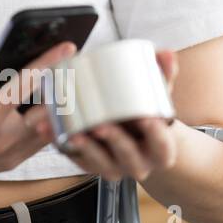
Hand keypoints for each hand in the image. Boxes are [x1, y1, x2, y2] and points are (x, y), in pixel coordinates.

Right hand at [0, 40, 79, 190]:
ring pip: (49, 127)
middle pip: (47, 107)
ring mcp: (8, 154)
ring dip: (57, 104)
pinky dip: (48, 122)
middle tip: (71, 63)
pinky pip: (40, 141)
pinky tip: (46, 106)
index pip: (24, 85)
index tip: (66, 48)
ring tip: (62, 81)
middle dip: (61, 83)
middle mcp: (1, 140)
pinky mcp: (9, 162)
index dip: (47, 63)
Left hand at [56, 48, 179, 181]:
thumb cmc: (145, 115)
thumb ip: (162, 76)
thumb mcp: (157, 98)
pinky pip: (79, 161)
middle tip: (101, 124)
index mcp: (160, 151)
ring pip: (102, 164)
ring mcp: (115, 168)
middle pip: (129, 157)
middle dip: (115, 140)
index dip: (156, 135)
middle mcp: (139, 164)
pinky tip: (56, 133)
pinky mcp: (92, 166)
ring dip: (87, 149)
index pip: (162, 146)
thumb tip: (166, 54)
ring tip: (74, 132)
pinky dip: (66, 147)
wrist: (133, 137)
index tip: (146, 118)